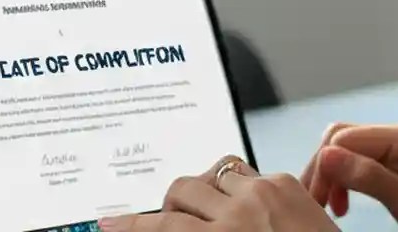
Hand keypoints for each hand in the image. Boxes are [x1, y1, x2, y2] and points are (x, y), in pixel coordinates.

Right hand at [100, 155, 338, 231]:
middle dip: (171, 203)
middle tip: (175, 218)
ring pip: (213, 174)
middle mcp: (240, 211)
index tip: (109, 222)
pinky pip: (247, 172)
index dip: (130, 224)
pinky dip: (240, 187)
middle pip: (181, 189)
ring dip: (208, 191)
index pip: (161, 227)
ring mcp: (265, 190)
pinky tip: (248, 206)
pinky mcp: (288, 181)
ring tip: (216, 211)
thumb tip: (170, 229)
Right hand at [300, 122, 397, 231]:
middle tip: (319, 205)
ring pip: (353, 149)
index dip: (324, 167)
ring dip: (337, 176)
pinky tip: (347, 203)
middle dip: (326, 168)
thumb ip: (369, 178)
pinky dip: (351, 179)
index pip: (347, 138)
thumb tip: (326, 155)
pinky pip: (368, 161)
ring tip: (334, 208)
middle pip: (347, 138)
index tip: (315, 203)